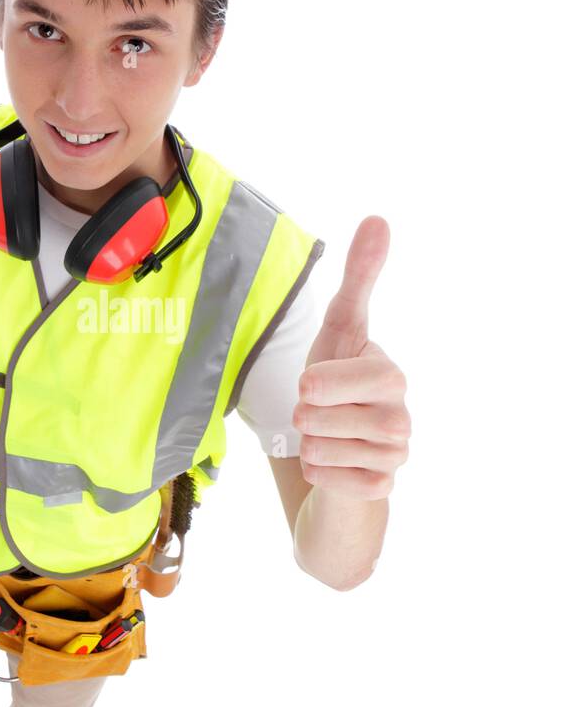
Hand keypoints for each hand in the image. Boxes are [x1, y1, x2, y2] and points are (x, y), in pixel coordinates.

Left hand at [292, 216, 409, 498]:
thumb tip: (379, 218)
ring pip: (325, 450)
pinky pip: (334, 482)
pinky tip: (327, 462)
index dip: (315, 383)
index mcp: (391, 374)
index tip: (310, 384)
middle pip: (327, 417)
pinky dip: (318, 473)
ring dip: (308, 442)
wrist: (335, 446)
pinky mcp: (380, 488)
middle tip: (312, 413)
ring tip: (319, 435)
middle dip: (305, 415)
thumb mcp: (339, 328)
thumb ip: (359, 276)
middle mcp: (402, 415)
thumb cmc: (335, 382)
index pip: (342, 378)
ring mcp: (395, 455)